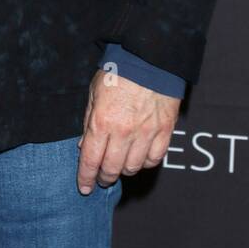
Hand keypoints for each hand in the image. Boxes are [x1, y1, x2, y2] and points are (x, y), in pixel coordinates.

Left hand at [76, 68, 179, 193]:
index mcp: (102, 122)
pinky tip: (139, 156)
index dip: (85, 178)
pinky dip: (145, 162)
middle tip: (101, 177)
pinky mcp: (164, 131)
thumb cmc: (118, 73)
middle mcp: (123, 132)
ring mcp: (146, 133)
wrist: (149, 59)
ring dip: (123, 170)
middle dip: (103, 177)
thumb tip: (84, 146)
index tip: (84, 188)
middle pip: (112, 169)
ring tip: (120, 163)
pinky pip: (154, 159)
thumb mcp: (94, 93)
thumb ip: (88, 122)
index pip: (90, 161)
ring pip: (133, 168)